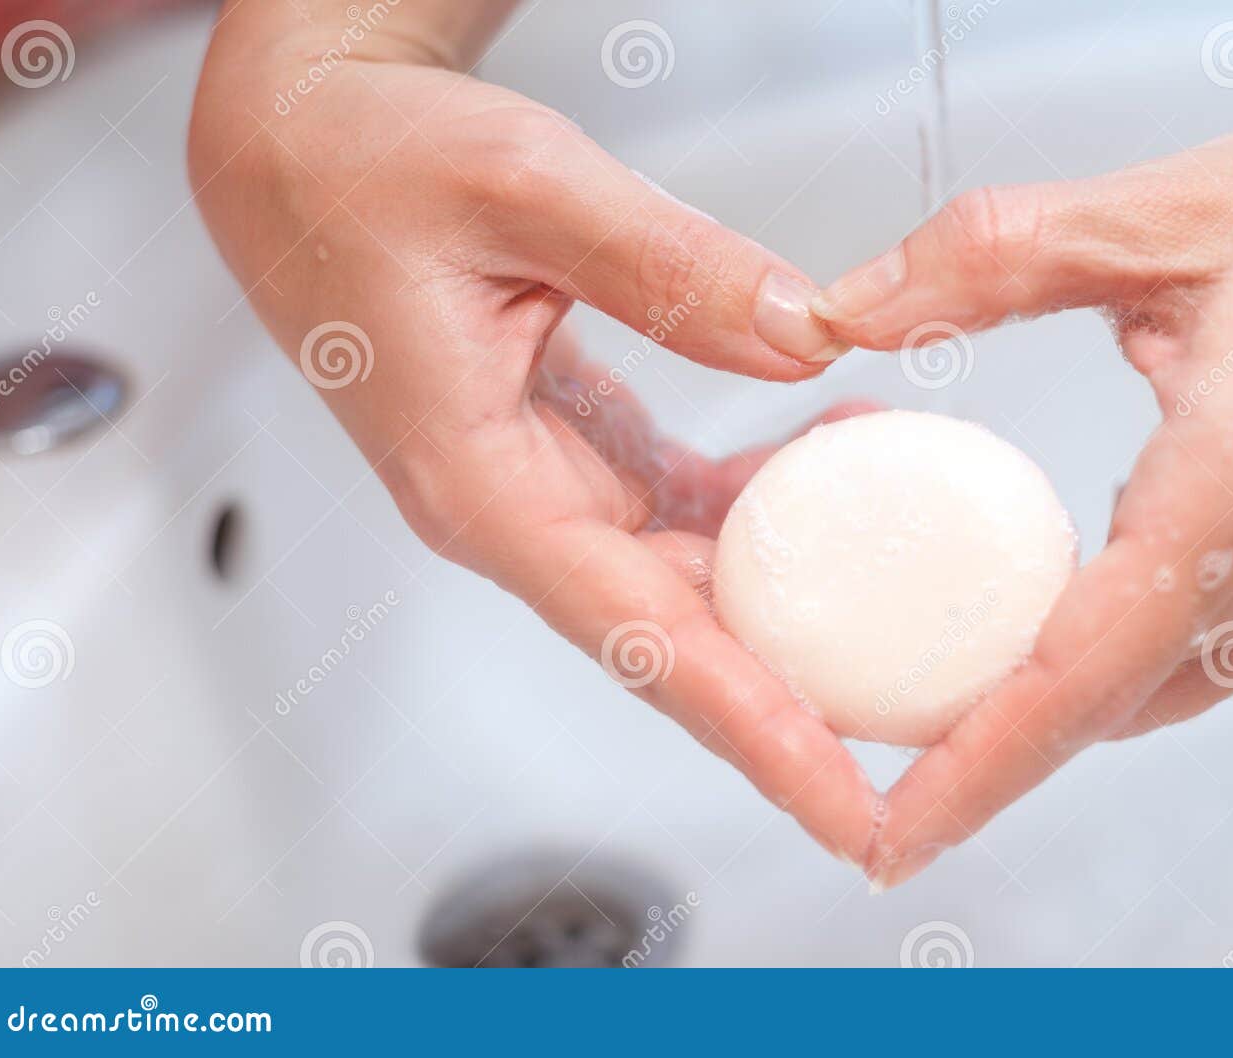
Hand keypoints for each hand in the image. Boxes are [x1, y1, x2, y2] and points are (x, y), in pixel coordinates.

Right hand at [188, 3, 874, 862]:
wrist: (306, 147)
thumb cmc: (366, 169)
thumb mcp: (525, 189)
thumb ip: (673, 269)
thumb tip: (806, 333)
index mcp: (484, 488)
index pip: (642, 641)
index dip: (754, 729)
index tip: (845, 807)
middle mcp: (519, 513)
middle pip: (683, 639)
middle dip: (804, 694)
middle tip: (927, 722)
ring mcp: (550, 489)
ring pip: (696, 576)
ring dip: (806, 575)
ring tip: (914, 555)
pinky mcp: (577, 452)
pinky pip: (691, 506)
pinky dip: (770, 491)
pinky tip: (837, 449)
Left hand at [814, 52, 1232, 887]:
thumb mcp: (1154, 213)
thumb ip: (984, 261)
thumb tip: (851, 308)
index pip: (1077, 672)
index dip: (971, 767)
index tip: (888, 835)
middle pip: (1106, 708)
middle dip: (986, 752)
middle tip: (879, 770)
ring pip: (1162, 698)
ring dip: (1059, 709)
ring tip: (957, 699)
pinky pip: (1220, 666)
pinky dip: (1133, 667)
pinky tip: (1082, 633)